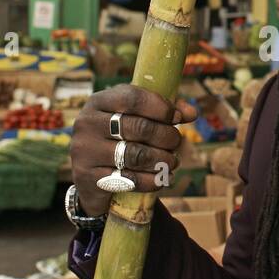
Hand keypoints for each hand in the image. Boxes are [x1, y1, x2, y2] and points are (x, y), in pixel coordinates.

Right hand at [71, 85, 199, 219]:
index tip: (178, 118)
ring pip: (136, 155)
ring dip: (163, 159)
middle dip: (166, 136)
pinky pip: (130, 179)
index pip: (133, 98)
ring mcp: (86, 151)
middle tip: (176, 142)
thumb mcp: (134, 117)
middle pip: (139, 128)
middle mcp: (87, 123)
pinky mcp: (89, 178)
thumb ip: (162, 110)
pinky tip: (163, 178)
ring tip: (173, 161)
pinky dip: (153, 180)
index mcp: (98, 101)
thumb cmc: (117, 138)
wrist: (88, 174)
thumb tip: (192, 113)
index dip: (161, 108)